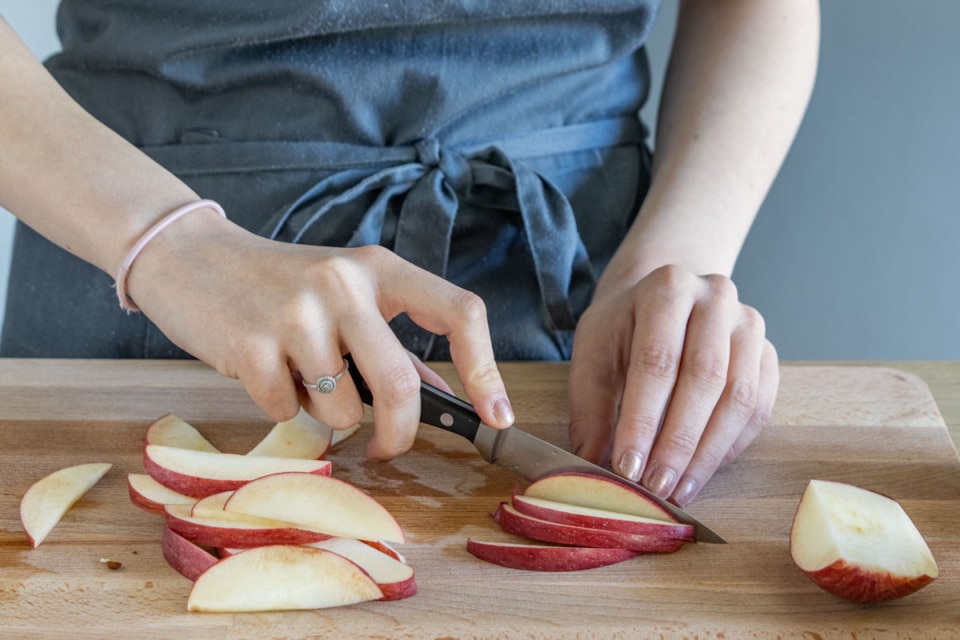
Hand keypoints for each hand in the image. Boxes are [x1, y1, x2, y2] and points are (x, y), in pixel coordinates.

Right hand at [125, 211, 513, 458]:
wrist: (191, 258)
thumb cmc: (280, 285)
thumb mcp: (344, 297)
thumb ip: (391, 345)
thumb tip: (447, 399)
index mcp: (379, 268)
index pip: (458, 311)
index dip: (485, 370)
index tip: (498, 415)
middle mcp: (343, 283)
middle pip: (400, 385)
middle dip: (399, 435)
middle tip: (386, 449)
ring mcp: (296, 312)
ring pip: (342, 411)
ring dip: (326, 414)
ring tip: (298, 374)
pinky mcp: (250, 344)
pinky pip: (289, 412)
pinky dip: (282, 407)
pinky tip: (263, 369)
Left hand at [567, 264, 777, 505]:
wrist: (662, 301)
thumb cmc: (622, 330)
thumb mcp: (592, 357)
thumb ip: (590, 409)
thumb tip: (590, 467)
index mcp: (667, 288)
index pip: (657, 361)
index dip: (642, 420)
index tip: (627, 467)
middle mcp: (716, 298)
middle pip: (705, 378)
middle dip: (678, 442)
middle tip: (656, 487)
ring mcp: (749, 325)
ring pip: (739, 397)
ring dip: (707, 452)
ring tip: (678, 490)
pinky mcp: (768, 354)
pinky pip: (759, 407)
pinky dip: (730, 447)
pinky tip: (702, 471)